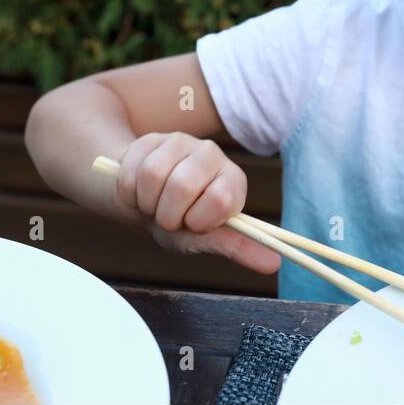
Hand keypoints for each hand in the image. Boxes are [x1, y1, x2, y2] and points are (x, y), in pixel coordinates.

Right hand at [110, 132, 281, 274]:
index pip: (220, 198)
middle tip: (169, 219)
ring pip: (153, 174)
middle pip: (182, 184)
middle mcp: (212, 154)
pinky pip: (132, 168)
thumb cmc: (180, 223)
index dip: (198, 220)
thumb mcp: (208, 239)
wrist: (143, 204)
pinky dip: (130, 192)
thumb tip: (273, 265)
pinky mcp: (150, 139)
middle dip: (168, 215)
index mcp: (232, 180)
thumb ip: (238, 248)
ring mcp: (180, 142)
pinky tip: (140, 193)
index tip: (193, 225)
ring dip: (147, 203)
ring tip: (155, 206)